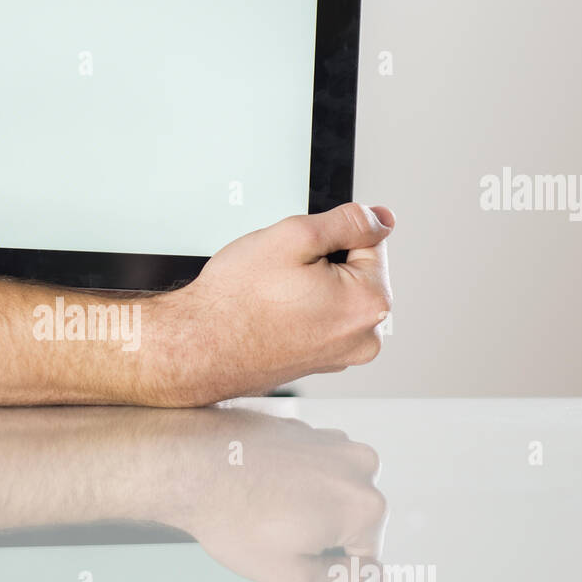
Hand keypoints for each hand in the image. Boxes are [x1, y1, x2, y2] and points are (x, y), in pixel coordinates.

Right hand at [147, 202, 393, 404]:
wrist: (199, 347)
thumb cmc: (238, 300)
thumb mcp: (296, 236)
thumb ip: (349, 221)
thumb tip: (382, 218)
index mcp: (370, 303)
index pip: (372, 241)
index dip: (330, 236)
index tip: (299, 252)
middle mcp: (364, 337)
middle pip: (356, 271)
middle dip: (323, 262)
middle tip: (280, 274)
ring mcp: (342, 355)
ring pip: (337, 295)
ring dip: (310, 286)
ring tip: (273, 296)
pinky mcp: (319, 363)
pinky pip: (320, 319)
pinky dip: (300, 310)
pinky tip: (271, 313)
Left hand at [154, 408, 386, 581]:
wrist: (189, 464)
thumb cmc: (231, 514)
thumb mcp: (288, 576)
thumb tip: (366, 581)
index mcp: (364, 505)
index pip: (366, 558)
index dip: (329, 568)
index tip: (297, 557)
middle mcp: (358, 464)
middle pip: (351, 521)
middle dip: (320, 533)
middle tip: (275, 534)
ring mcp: (332, 440)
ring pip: (331, 494)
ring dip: (306, 506)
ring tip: (264, 509)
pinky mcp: (307, 429)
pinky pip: (310, 469)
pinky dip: (290, 481)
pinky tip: (258, 487)